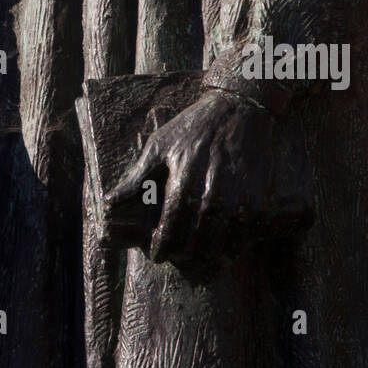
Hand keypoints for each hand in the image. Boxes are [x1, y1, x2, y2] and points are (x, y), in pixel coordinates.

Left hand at [106, 90, 311, 265]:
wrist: (239, 108)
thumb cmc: (193, 126)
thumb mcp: (160, 144)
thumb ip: (137, 176)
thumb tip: (110, 202)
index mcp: (184, 178)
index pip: (170, 223)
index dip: (162, 243)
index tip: (156, 255)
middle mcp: (211, 190)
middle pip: (195, 237)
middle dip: (183, 252)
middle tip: (176, 258)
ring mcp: (237, 195)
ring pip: (221, 239)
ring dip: (207, 254)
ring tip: (198, 259)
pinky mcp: (258, 196)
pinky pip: (246, 232)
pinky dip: (235, 246)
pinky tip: (225, 251)